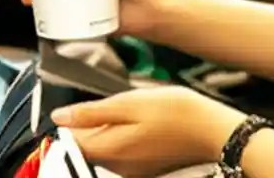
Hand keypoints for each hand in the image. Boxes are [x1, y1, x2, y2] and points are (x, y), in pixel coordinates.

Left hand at [50, 87, 243, 177]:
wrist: (213, 129)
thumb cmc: (176, 113)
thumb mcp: (129, 102)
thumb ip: (91, 112)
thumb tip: (60, 117)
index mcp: (108, 150)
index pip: (70, 142)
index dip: (72, 122)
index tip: (84, 108)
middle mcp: (117, 167)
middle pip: (88, 146)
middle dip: (94, 123)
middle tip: (117, 106)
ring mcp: (132, 171)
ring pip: (106, 148)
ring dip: (112, 128)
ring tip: (134, 112)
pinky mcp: (145, 169)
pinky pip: (124, 153)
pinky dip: (127, 137)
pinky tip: (144, 124)